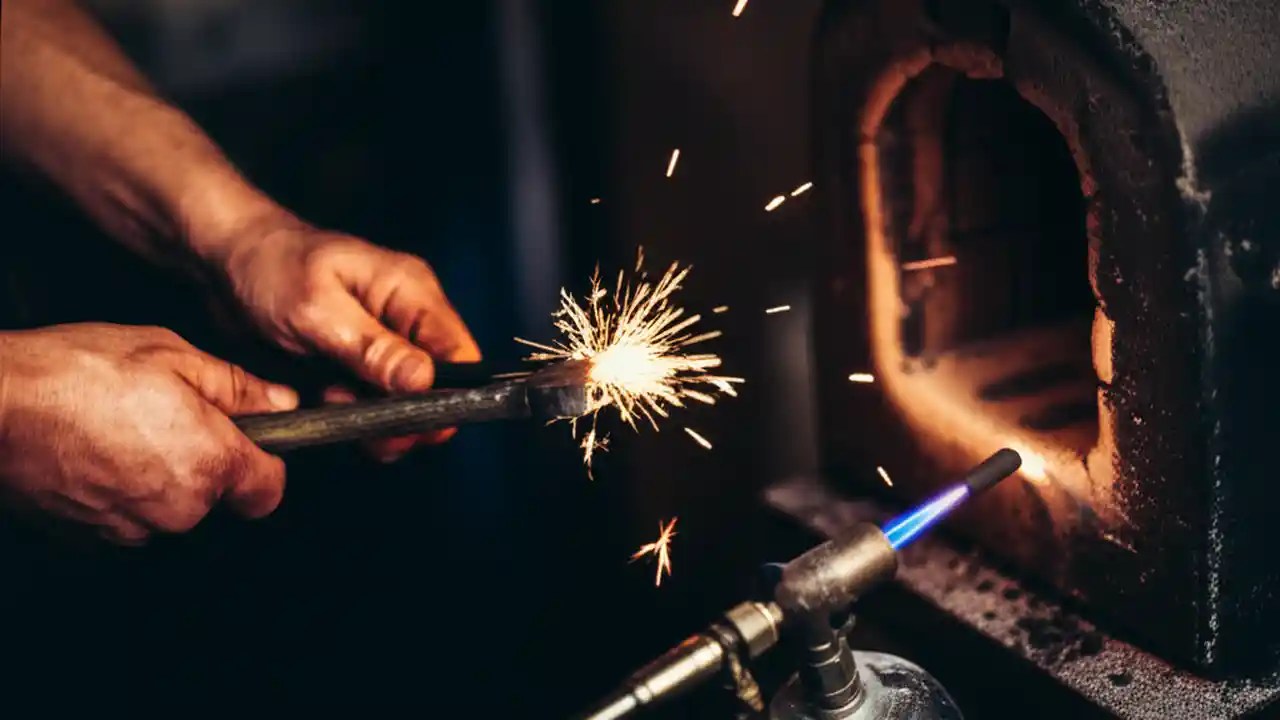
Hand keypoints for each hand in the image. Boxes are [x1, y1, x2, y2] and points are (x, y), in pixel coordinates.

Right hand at [0, 323, 298, 545]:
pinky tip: (97, 451)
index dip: (262, 462)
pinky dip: (122, 490)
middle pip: (217, 498)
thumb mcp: (172, 355)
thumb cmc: (75, 375)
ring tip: (124, 428)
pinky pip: (129, 517)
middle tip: (169, 415)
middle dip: (204, 461)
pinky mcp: (92, 539)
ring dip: (160, 476)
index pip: (268, 490)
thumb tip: (280, 402)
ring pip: (171, 508)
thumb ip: (237, 387)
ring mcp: (131, 530)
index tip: (247, 439)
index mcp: (210, 464)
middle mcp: (178, 509)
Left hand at [211, 214, 481, 460]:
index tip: (418, 423)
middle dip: (408, 415)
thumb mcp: (318, 310)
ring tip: (335, 402)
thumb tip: (424, 381)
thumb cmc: (269, 265)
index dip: (451, 395)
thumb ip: (373, 349)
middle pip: (438, 384)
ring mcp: (382, 341)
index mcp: (411, 292)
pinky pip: (372, 400)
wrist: (222, 260)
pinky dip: (352, 412)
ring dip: (375, 417)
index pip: (461, 353)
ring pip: (404, 399)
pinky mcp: (356, 361)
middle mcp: (404, 318)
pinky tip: (326, 401)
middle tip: (373, 431)